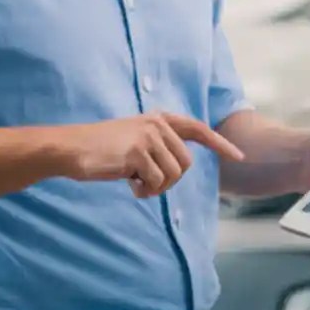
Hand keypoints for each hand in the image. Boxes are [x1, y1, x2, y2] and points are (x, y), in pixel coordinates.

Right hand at [57, 112, 244, 197]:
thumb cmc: (101, 150)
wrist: (70, 148)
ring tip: (134, 182)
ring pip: (173, 175)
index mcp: (158, 119)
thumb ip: (158, 145)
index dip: (219, 143)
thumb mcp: (134, 138)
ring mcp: (148, 136)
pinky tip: (127, 184)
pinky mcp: (138, 152)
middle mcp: (157, 124)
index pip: (197, 128)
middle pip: (186, 164)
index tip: (239, 157)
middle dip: (169, 181)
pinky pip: (155, 182)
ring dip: (155, 188)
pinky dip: (144, 190)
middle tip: (144, 184)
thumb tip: (180, 167)